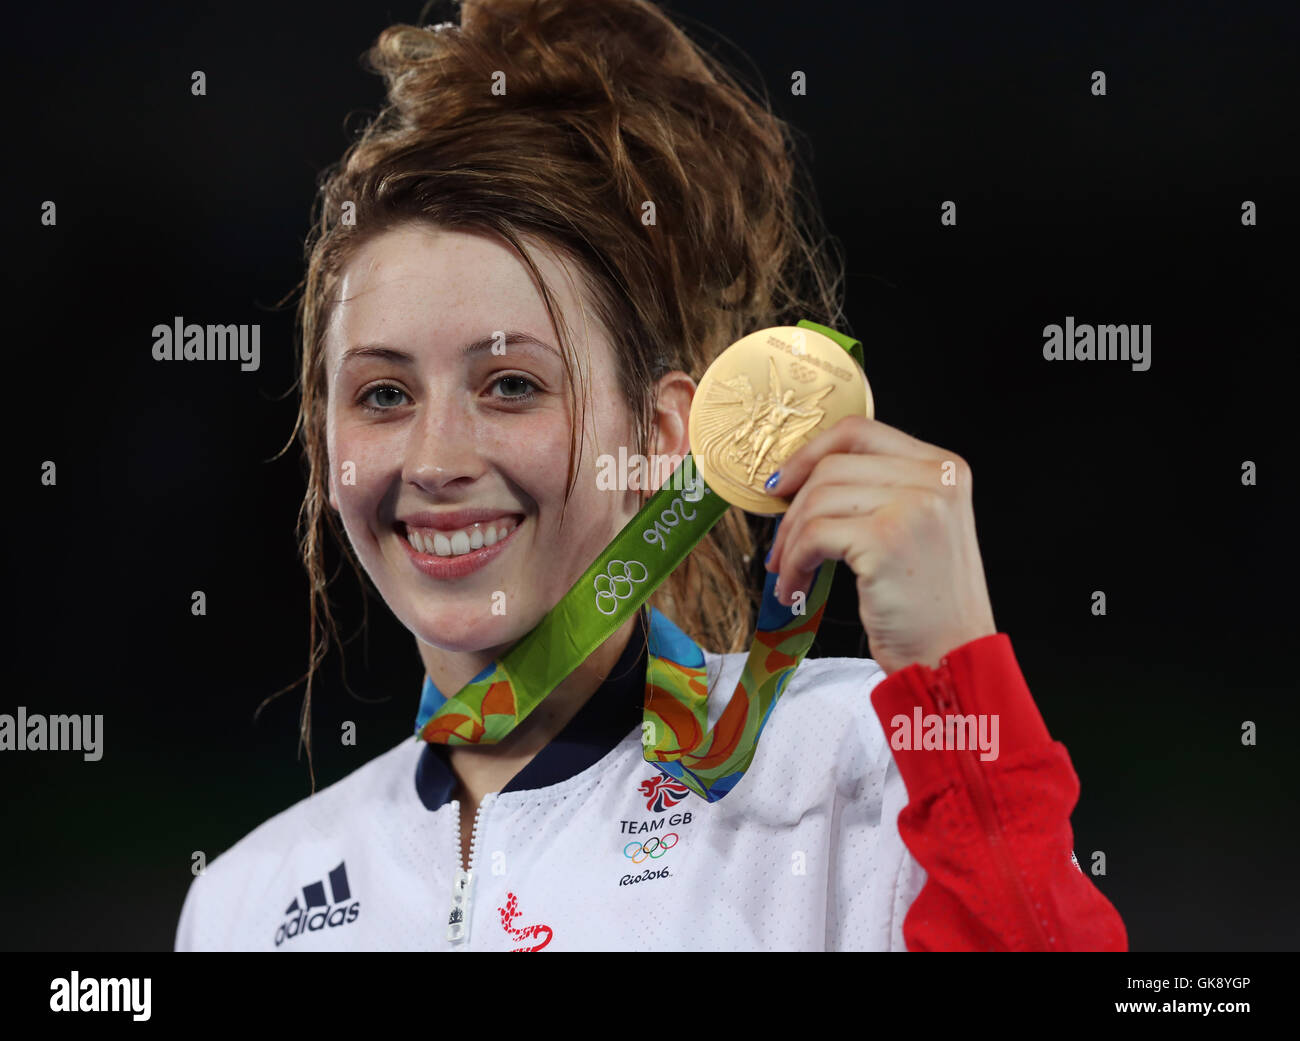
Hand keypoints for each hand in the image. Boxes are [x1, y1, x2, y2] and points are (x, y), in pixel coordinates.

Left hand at [764, 415, 996, 674]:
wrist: (952, 658)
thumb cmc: (927, 605)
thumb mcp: (916, 528)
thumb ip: (878, 492)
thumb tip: (800, 479)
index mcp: (943, 467)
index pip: (859, 431)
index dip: (809, 453)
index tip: (781, 484)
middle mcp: (935, 477)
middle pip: (832, 466)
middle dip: (793, 508)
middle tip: (779, 545)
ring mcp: (914, 505)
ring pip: (818, 500)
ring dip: (790, 541)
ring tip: (788, 571)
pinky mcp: (886, 539)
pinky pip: (814, 536)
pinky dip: (794, 563)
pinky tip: (795, 587)